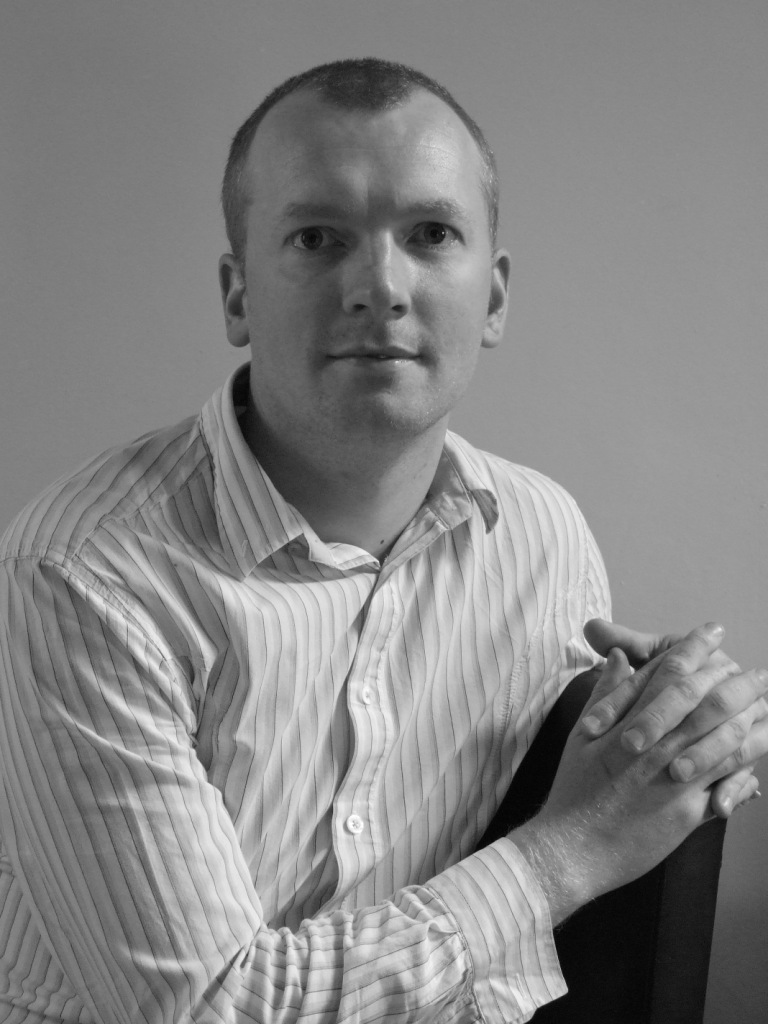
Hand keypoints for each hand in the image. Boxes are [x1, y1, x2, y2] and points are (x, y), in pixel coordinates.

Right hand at [512, 638, 761, 923]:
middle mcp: (658, 748)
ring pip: (725, 743)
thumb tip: (618, 657)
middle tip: (758, 671)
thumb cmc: (574, 790)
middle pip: (709, 704)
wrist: (573, 847)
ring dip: (751, 722)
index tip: (712, 632)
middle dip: (738, 683)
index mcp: (630, 724)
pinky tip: (757, 762)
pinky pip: (725, 788)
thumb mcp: (581, 736)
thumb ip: (606, 695)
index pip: (669, 674)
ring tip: (767, 707)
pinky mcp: (687, 814)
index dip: (694, 649)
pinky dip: (744, 773)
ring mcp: (676, 781)